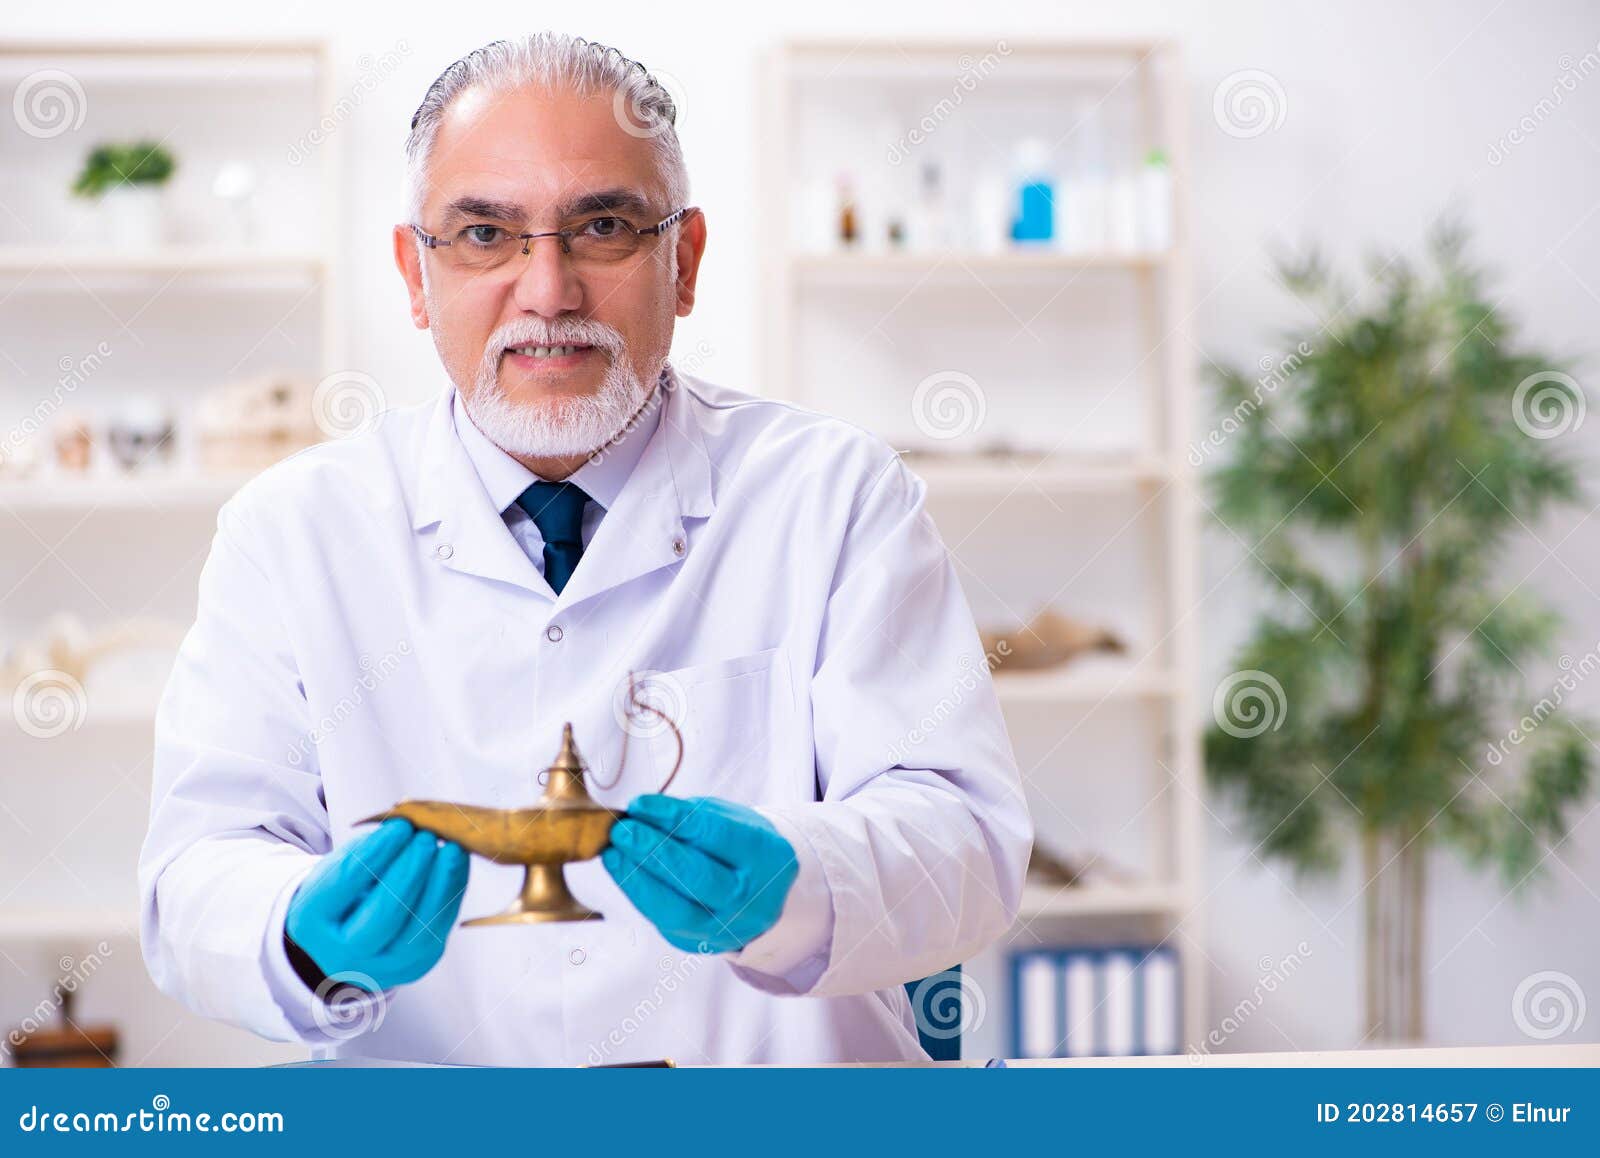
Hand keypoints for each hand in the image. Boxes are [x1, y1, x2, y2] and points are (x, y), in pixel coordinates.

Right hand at [285, 818, 468, 992]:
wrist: (344, 943)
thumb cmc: (342, 895)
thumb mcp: (337, 870)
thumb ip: (368, 851)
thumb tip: (412, 827)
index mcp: (310, 921)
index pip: (343, 883)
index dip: (376, 852)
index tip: (400, 826)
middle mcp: (342, 953)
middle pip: (382, 915)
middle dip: (409, 872)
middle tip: (427, 838)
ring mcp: (381, 967)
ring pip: (417, 931)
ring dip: (440, 884)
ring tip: (451, 849)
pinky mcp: (414, 965)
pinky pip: (438, 930)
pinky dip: (452, 894)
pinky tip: (457, 865)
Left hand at [601, 794, 798, 953]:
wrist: (764, 890)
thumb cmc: (739, 844)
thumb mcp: (728, 818)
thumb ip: (689, 816)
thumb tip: (640, 813)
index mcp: (768, 855)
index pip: (714, 834)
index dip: (672, 818)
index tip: (639, 804)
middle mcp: (753, 898)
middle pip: (698, 877)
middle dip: (653, 852)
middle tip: (622, 831)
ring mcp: (729, 928)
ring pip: (678, 910)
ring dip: (638, 879)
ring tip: (614, 853)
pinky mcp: (702, 944)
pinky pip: (665, 922)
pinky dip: (639, 895)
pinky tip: (623, 872)